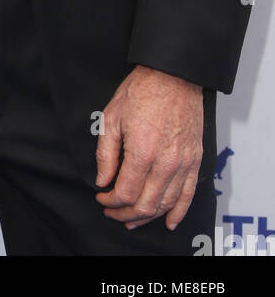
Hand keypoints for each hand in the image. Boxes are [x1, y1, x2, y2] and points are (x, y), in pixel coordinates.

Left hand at [94, 65, 202, 230]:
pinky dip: (178, 212)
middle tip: (113, 212)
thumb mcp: (112, 118)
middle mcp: (166, 163)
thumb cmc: (141, 91)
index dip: (110, 201)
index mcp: (142, 152)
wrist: (172, 75)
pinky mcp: (195, 160)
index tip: (102, 197)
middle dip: (125, 214)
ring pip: (166, 203)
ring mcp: (183, 163)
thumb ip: (106, 154)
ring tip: (133, 219)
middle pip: (145, 205)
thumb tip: (102, 180)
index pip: (125, 193)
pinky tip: (169, 221)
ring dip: (148, 216)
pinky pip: (189, 194)